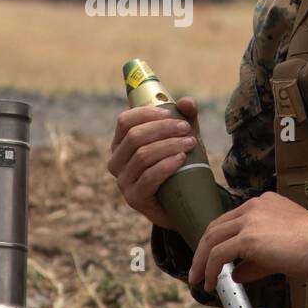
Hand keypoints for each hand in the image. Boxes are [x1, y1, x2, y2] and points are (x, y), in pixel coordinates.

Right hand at [107, 96, 201, 230]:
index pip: (124, 121)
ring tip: (190, 143)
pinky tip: (182, 159)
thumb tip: (187, 102)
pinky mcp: (134, 199)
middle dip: (163, 129)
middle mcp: (116, 162)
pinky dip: (167, 165)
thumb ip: (185, 118)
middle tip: (186, 128)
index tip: (171, 112)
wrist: (184, 204)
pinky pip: (149, 177)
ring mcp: (123, 182)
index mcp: (121, 144)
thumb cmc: (179, 166)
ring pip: (142, 156)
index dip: (146, 113)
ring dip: (169, 146)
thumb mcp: (182, 138)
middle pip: (134, 137)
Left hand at [189, 192, 307, 291]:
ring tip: (200, 280)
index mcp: (261, 204)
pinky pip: (219, 254)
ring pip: (212, 240)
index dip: (216, 240)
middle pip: (215, 228)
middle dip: (202, 252)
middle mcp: (252, 207)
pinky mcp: (249, 237)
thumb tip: (236, 274)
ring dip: (202, 262)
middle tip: (197, 271)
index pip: (229, 221)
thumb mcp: (278, 252)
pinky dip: (211, 269)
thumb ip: (254, 261)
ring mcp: (249, 220)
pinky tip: (212, 282)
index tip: (210, 258)